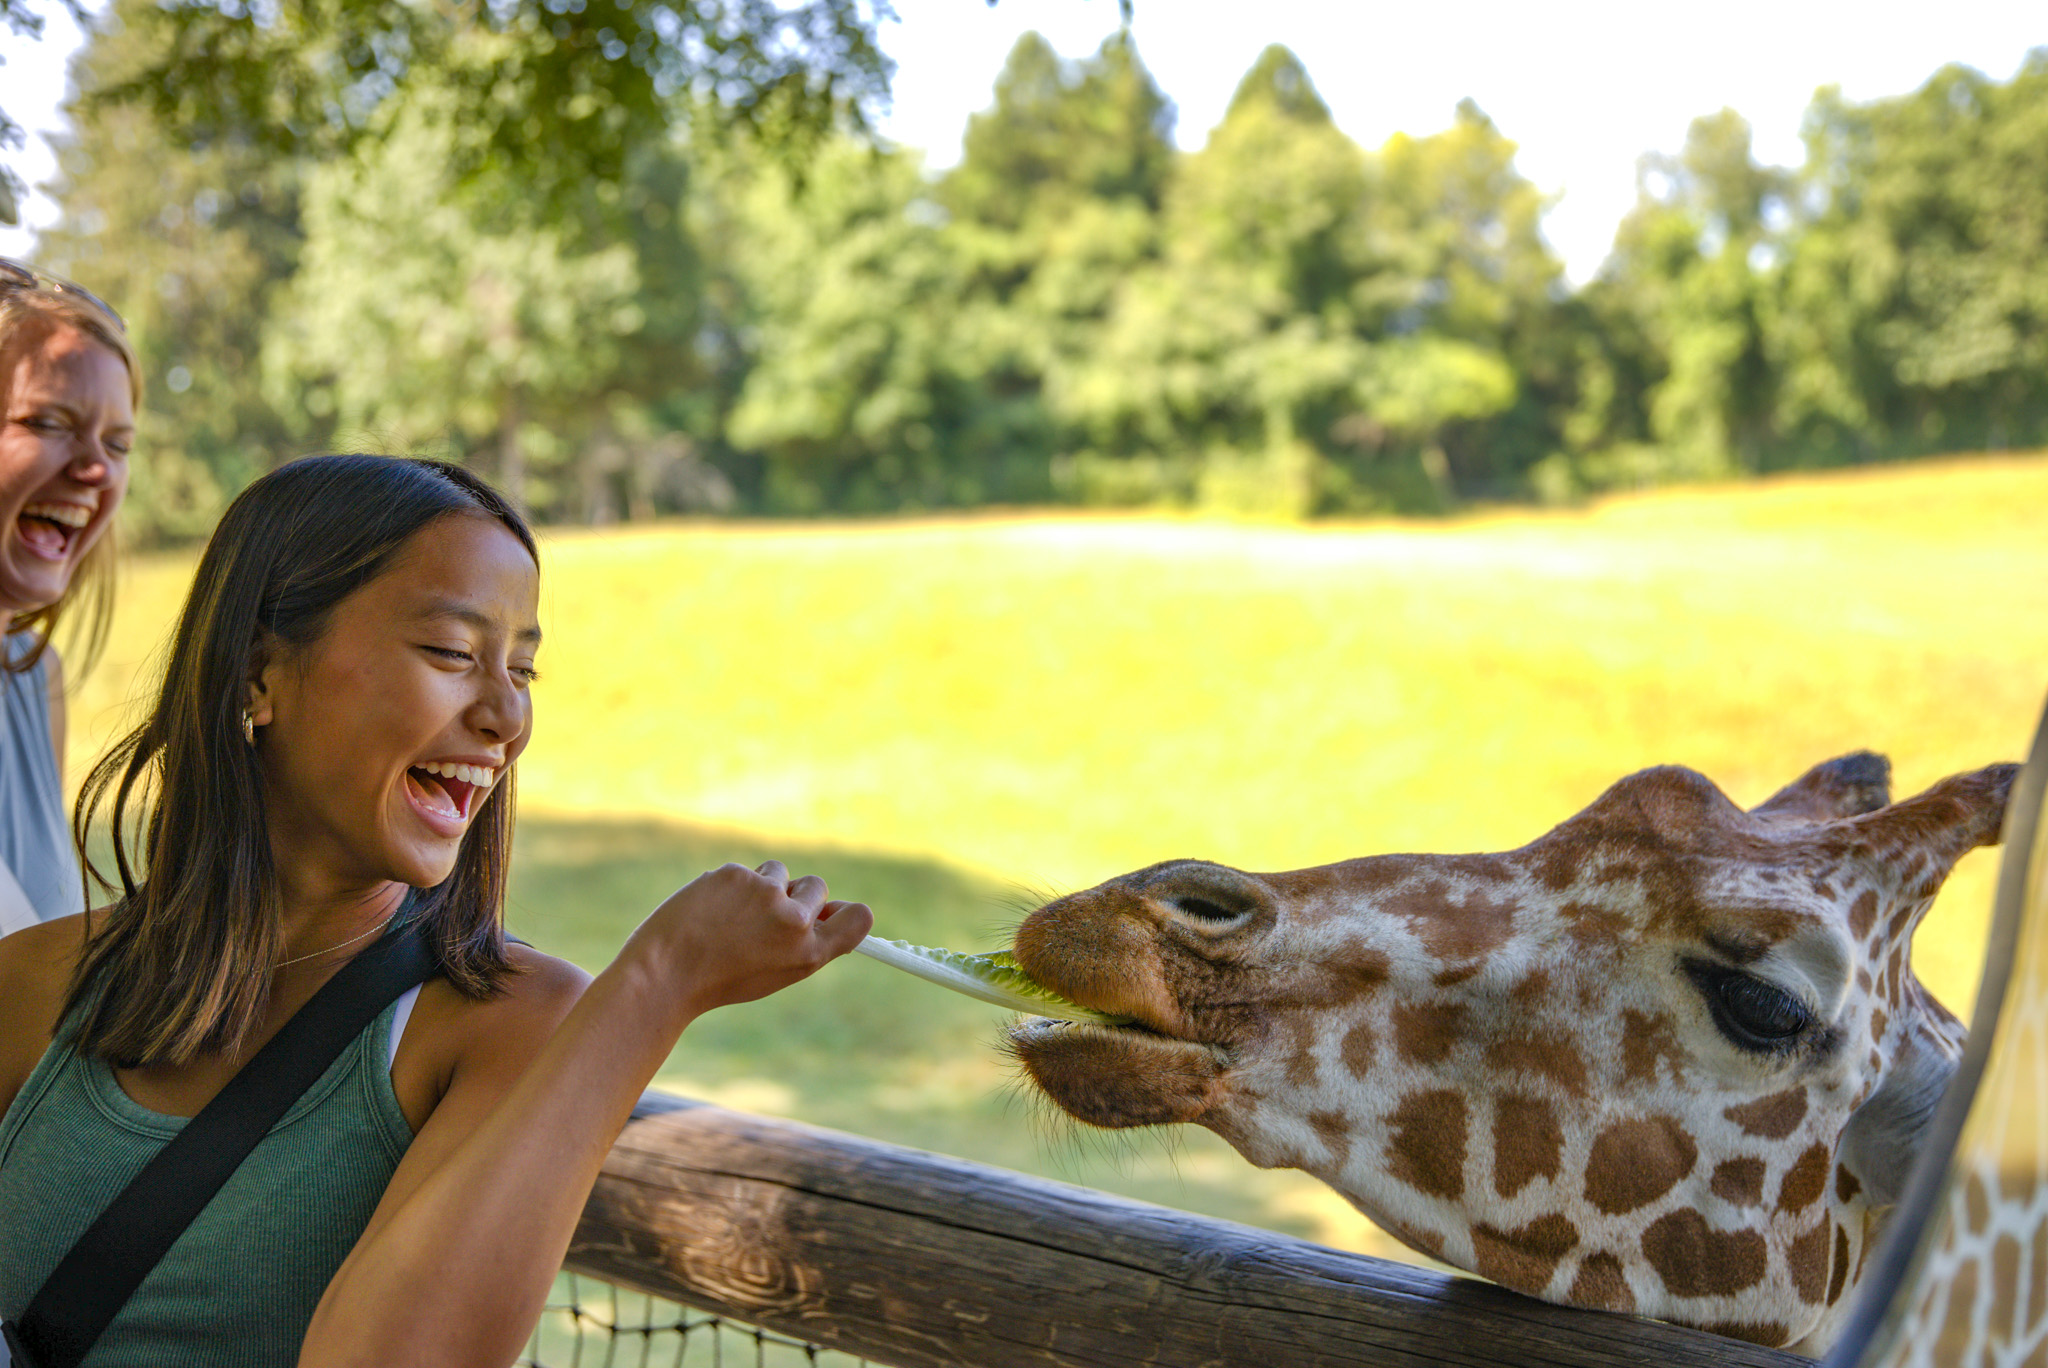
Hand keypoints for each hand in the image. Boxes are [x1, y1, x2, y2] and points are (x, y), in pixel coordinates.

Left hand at [631, 860, 872, 1019]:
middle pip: (817, 887)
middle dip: (796, 894)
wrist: (664, 974)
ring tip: (731, 917)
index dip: (846, 911)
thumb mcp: (774, 972)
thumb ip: (805, 943)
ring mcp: (766, 893)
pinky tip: (710, 909)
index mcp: (809, 954)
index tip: (830, 913)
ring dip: (763, 887)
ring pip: (779, 873)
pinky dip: (731, 886)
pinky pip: (746, 872)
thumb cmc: (719, 979)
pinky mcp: (736, 874)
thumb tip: (829, 910)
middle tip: (764, 918)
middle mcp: (795, 921)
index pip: (858, 918)